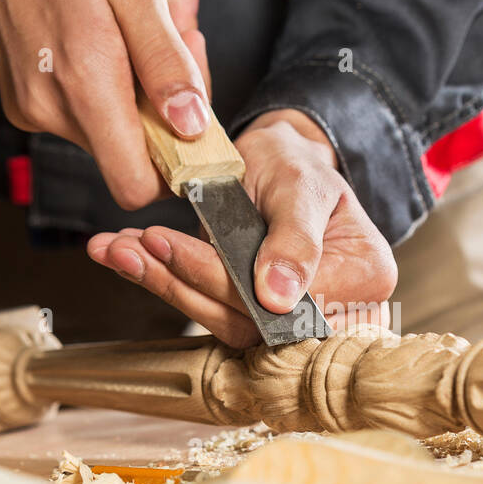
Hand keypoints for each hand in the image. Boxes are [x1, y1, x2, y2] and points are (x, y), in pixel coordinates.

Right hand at [0, 0, 210, 208]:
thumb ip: (163, 62)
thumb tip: (190, 126)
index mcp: (82, 84)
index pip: (137, 184)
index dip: (177, 162)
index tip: (193, 114)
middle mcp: (49, 108)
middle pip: (133, 152)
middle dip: (168, 99)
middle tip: (178, 28)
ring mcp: (32, 105)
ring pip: (113, 125)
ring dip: (145, 78)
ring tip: (149, 13)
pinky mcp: (24, 95)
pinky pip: (86, 105)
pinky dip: (114, 71)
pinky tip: (117, 23)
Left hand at [87, 112, 397, 346]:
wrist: (280, 160)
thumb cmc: (298, 165)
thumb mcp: (301, 183)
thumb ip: (295, 238)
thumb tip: (279, 297)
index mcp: (365, 280)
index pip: (291, 302)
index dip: (227, 281)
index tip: (170, 248)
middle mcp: (336, 313)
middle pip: (254, 321)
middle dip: (183, 282)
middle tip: (130, 246)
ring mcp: (293, 321)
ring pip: (224, 322)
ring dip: (164, 285)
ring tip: (118, 249)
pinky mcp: (254, 319)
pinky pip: (209, 313)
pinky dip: (165, 283)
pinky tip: (127, 258)